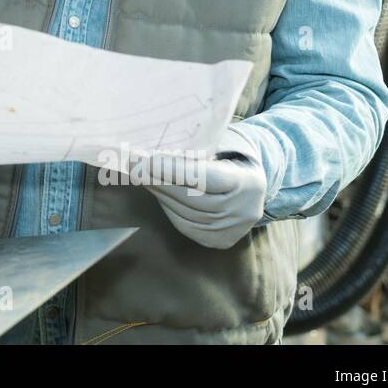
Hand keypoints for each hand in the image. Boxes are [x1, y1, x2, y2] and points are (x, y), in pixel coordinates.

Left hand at [145, 126, 267, 249]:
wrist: (253, 191)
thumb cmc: (230, 162)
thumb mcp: (224, 149)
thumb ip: (197, 150)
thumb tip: (154, 147)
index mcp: (246, 182)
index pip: (206, 178)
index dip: (175, 171)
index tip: (147, 160)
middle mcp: (242, 210)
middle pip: (192, 198)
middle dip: (159, 181)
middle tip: (134, 166)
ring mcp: (231, 229)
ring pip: (185, 213)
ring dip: (160, 193)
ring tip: (141, 176)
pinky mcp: (218, 240)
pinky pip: (185, 224)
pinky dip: (168, 207)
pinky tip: (157, 192)